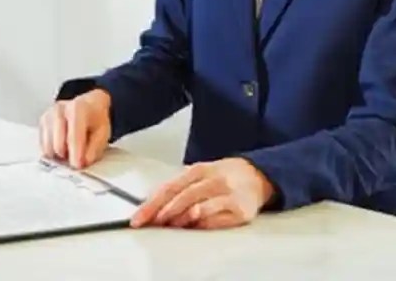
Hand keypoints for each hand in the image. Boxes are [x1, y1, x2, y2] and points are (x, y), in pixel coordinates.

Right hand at [38, 89, 111, 168]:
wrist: (88, 107)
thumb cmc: (95, 119)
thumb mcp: (102, 134)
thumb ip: (93, 149)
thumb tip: (83, 162)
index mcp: (77, 109)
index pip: (73, 137)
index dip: (76, 155)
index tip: (78, 166)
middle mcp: (59, 110)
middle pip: (58, 145)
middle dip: (68, 157)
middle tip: (78, 158)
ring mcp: (48, 116)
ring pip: (48, 148)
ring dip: (59, 155)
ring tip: (71, 150)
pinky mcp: (42, 123)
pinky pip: (43, 147)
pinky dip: (53, 151)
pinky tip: (63, 146)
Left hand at [130, 158, 273, 229]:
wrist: (257, 175)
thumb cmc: (222, 177)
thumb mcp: (199, 175)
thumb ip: (179, 188)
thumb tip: (152, 205)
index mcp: (199, 170)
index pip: (170, 187)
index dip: (151, 204)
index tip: (138, 217)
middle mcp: (213, 179)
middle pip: (182, 197)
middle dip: (163, 213)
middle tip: (150, 224)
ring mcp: (228, 194)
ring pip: (198, 208)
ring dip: (180, 219)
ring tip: (171, 225)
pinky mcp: (240, 209)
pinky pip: (216, 220)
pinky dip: (202, 225)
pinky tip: (194, 226)